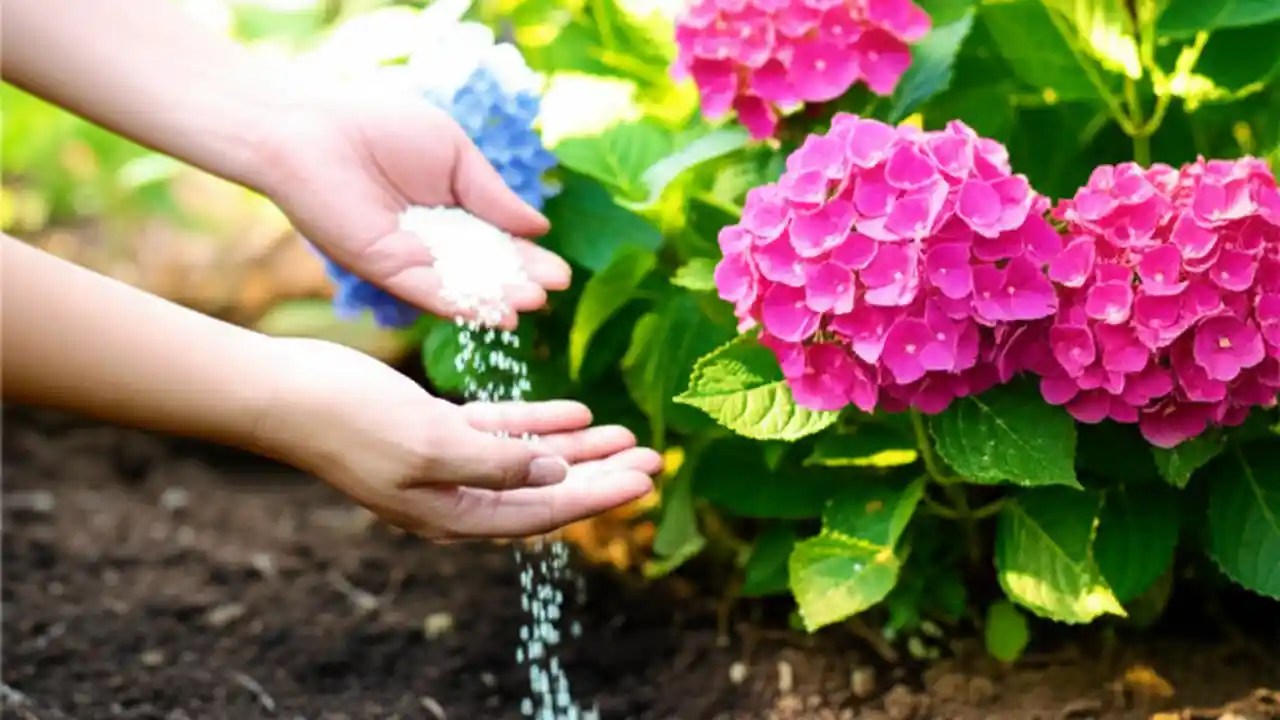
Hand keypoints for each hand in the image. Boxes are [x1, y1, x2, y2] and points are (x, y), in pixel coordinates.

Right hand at [254, 338, 660, 538]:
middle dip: (602, 475)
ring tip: (626, 436)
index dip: (601, 496)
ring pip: (530, 461)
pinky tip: (575, 412)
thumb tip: (557, 479)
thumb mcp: (431, 444)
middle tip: (652, 458)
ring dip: (578, 449)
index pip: (546, 513)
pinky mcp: (437, 430)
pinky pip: (502, 433)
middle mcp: (457, 496)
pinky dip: (539, 424)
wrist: (288, 391)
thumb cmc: (352, 419)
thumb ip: (497, 464)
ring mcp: (447, 464)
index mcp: (455, 514)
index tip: (647, 478)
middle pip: (547, 492)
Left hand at [257, 84, 570, 327]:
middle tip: (554, 292)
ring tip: (532, 305)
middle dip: (519, 281)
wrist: (313, 130)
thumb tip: (539, 227)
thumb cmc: (380, 127)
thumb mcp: (454, 154)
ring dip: (496, 299)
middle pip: (484, 269)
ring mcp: (408, 258)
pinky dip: (462, 305)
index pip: (499, 239)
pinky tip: (494, 314)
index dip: (529, 256)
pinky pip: (429, 292)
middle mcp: (432, 240)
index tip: (561, 273)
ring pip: (460, 287)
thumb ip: (493, 194)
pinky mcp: (384, 269)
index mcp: (451, 208)